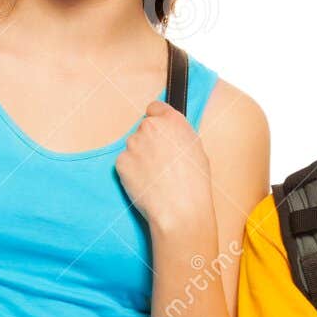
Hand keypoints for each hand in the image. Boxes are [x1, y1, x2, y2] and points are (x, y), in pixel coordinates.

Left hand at [116, 100, 213, 235]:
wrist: (179, 208)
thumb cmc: (194, 184)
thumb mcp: (196, 149)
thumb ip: (178, 135)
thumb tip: (170, 136)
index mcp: (172, 120)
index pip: (155, 108)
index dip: (157, 120)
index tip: (158, 132)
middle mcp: (150, 126)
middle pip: (143, 129)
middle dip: (148, 142)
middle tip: (159, 162)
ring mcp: (133, 143)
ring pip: (133, 147)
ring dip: (139, 158)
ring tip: (155, 177)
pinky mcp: (121, 161)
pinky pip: (125, 163)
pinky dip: (131, 172)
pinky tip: (145, 184)